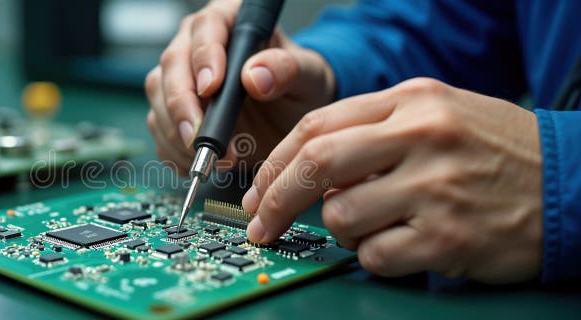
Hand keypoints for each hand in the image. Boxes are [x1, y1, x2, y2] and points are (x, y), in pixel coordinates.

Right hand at [145, 0, 334, 174]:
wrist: (291, 117)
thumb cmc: (299, 86)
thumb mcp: (307, 75)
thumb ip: (286, 69)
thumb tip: (254, 76)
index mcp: (228, 21)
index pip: (206, 29)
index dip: (204, 58)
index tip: (211, 88)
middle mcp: (195, 45)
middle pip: (173, 65)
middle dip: (182, 106)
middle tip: (199, 137)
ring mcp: (180, 79)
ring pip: (159, 99)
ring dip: (178, 134)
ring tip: (213, 159)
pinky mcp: (173, 111)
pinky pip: (161, 130)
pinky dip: (175, 153)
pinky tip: (198, 165)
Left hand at [242, 78, 542, 283]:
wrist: (570, 183)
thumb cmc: (493, 151)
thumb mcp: (436, 116)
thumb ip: (372, 131)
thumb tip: (306, 168)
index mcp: (413, 101)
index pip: (318, 126)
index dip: (276, 163)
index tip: (258, 191)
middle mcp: (422, 137)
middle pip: (317, 165)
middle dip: (276, 200)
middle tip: (261, 225)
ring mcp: (435, 187)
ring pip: (341, 216)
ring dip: (340, 230)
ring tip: (373, 225)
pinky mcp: (448, 236)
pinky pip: (375, 255)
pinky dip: (373, 256)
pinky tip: (399, 245)